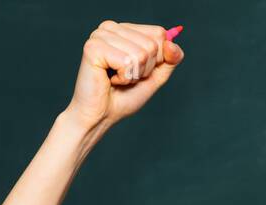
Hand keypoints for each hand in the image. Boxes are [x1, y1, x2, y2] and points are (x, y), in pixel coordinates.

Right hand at [65, 21, 183, 130]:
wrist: (100, 116)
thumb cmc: (123, 97)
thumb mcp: (154, 77)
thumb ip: (169, 60)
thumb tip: (172, 44)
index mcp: (124, 29)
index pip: (158, 34)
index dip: (156, 60)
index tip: (137, 70)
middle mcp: (111, 27)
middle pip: (152, 44)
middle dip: (144, 69)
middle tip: (125, 77)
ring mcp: (100, 35)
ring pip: (141, 53)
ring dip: (133, 74)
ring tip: (116, 79)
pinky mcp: (93, 47)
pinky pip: (126, 61)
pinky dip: (123, 77)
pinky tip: (110, 79)